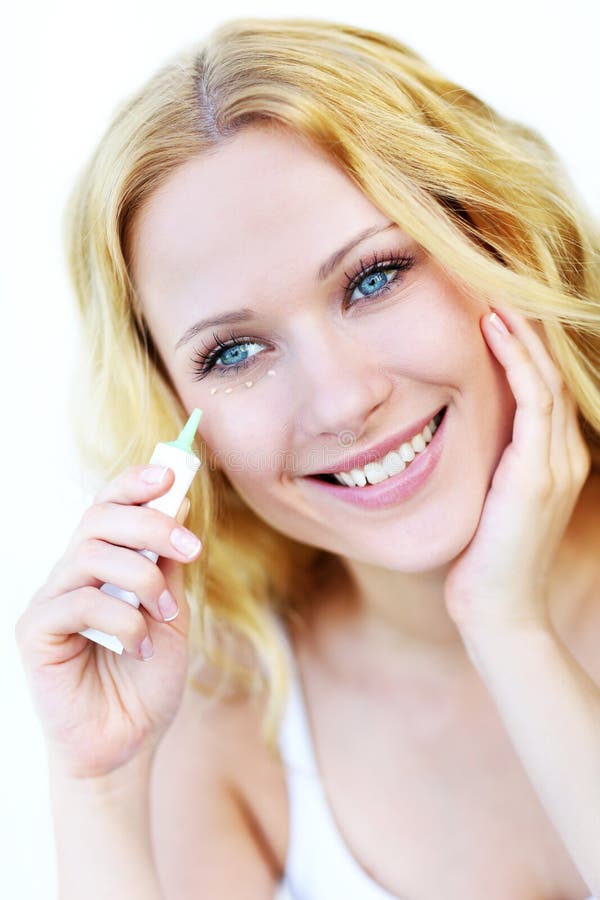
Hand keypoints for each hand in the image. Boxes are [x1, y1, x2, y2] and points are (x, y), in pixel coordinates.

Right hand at [14, 466, 200, 778]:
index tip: (171, 474)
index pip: (107, 506)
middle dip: (151, 524)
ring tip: (166, 617)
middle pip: (99, 519)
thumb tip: (180, 502)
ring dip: (144, 579)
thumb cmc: (146, 679)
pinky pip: (80, 602)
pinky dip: (122, 620)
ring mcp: (50, 601)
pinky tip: (139, 645)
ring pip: (92, 554)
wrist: (128, 743)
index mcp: (101, 565)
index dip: (134, 483)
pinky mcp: (36, 633)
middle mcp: (70, 575)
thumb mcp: (171, 612)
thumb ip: (169, 563)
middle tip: (191, 548)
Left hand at [443, 305, 591, 633]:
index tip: (493, 314)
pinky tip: (494, 331)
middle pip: (549, 375)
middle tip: (493, 288)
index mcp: (553, 463)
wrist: (497, 610)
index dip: (522, 349)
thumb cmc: (484, 562)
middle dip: (525, 331)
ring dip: (520, 334)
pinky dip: (516, 360)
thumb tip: (465, 440)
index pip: (542, 391)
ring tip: (493, 298)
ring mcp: (556, 464)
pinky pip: (532, 400)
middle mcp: (564, 457)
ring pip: (544, 379)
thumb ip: (491, 469)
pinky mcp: (538, 473)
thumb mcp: (489, 505)